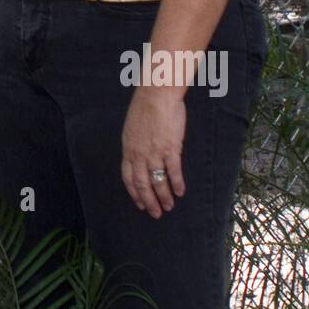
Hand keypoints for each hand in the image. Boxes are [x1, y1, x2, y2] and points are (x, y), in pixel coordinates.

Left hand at [121, 88, 185, 217]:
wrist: (156, 95)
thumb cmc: (144, 107)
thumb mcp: (132, 127)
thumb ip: (134, 143)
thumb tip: (138, 155)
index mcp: (128, 148)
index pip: (128, 177)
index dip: (134, 192)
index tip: (139, 203)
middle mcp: (139, 154)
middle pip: (142, 184)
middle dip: (149, 201)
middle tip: (155, 213)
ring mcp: (154, 153)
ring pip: (158, 182)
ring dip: (163, 197)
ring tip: (169, 207)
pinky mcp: (170, 149)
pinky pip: (173, 172)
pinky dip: (177, 184)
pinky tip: (180, 192)